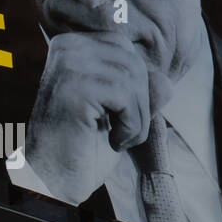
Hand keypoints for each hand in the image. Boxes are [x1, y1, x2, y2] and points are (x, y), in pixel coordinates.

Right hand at [23, 31, 169, 203]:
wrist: (54, 178)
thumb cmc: (85, 142)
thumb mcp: (122, 109)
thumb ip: (144, 90)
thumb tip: (166, 82)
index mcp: (74, 43)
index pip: (127, 51)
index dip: (136, 86)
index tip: (121, 115)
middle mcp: (68, 47)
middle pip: (133, 63)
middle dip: (140, 102)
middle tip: (125, 132)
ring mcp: (69, 65)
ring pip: (133, 80)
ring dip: (138, 117)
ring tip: (120, 138)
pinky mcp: (76, 88)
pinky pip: (126, 97)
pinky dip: (131, 124)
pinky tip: (114, 141)